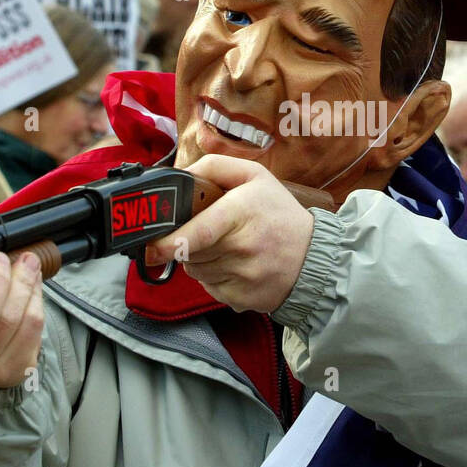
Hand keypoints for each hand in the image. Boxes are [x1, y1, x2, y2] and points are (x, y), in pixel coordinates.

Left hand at [146, 155, 314, 312]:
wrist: (315, 258)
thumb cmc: (280, 215)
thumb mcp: (255, 175)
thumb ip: (215, 167)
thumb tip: (180, 176)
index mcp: (242, 213)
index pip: (199, 232)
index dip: (170, 242)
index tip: (151, 247)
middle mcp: (242, 248)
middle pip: (188, 251)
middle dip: (188, 240)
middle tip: (210, 230)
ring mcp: (241, 277)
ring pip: (194, 270)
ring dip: (200, 258)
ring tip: (227, 246)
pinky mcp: (239, 299)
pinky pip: (208, 287)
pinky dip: (214, 276)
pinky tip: (235, 265)